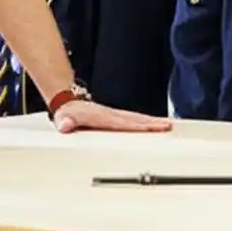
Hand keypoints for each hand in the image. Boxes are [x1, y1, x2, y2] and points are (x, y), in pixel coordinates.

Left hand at [51, 100, 172, 133]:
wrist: (68, 103)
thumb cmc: (67, 114)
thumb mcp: (63, 118)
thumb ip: (65, 121)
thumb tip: (65, 124)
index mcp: (102, 117)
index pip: (123, 123)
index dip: (138, 125)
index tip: (151, 127)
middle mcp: (112, 115)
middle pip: (136, 119)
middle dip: (152, 123)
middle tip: (168, 127)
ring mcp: (115, 116)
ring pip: (137, 118)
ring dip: (153, 122)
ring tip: (168, 126)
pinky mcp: (116, 118)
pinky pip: (134, 120)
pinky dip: (146, 123)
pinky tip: (154, 127)